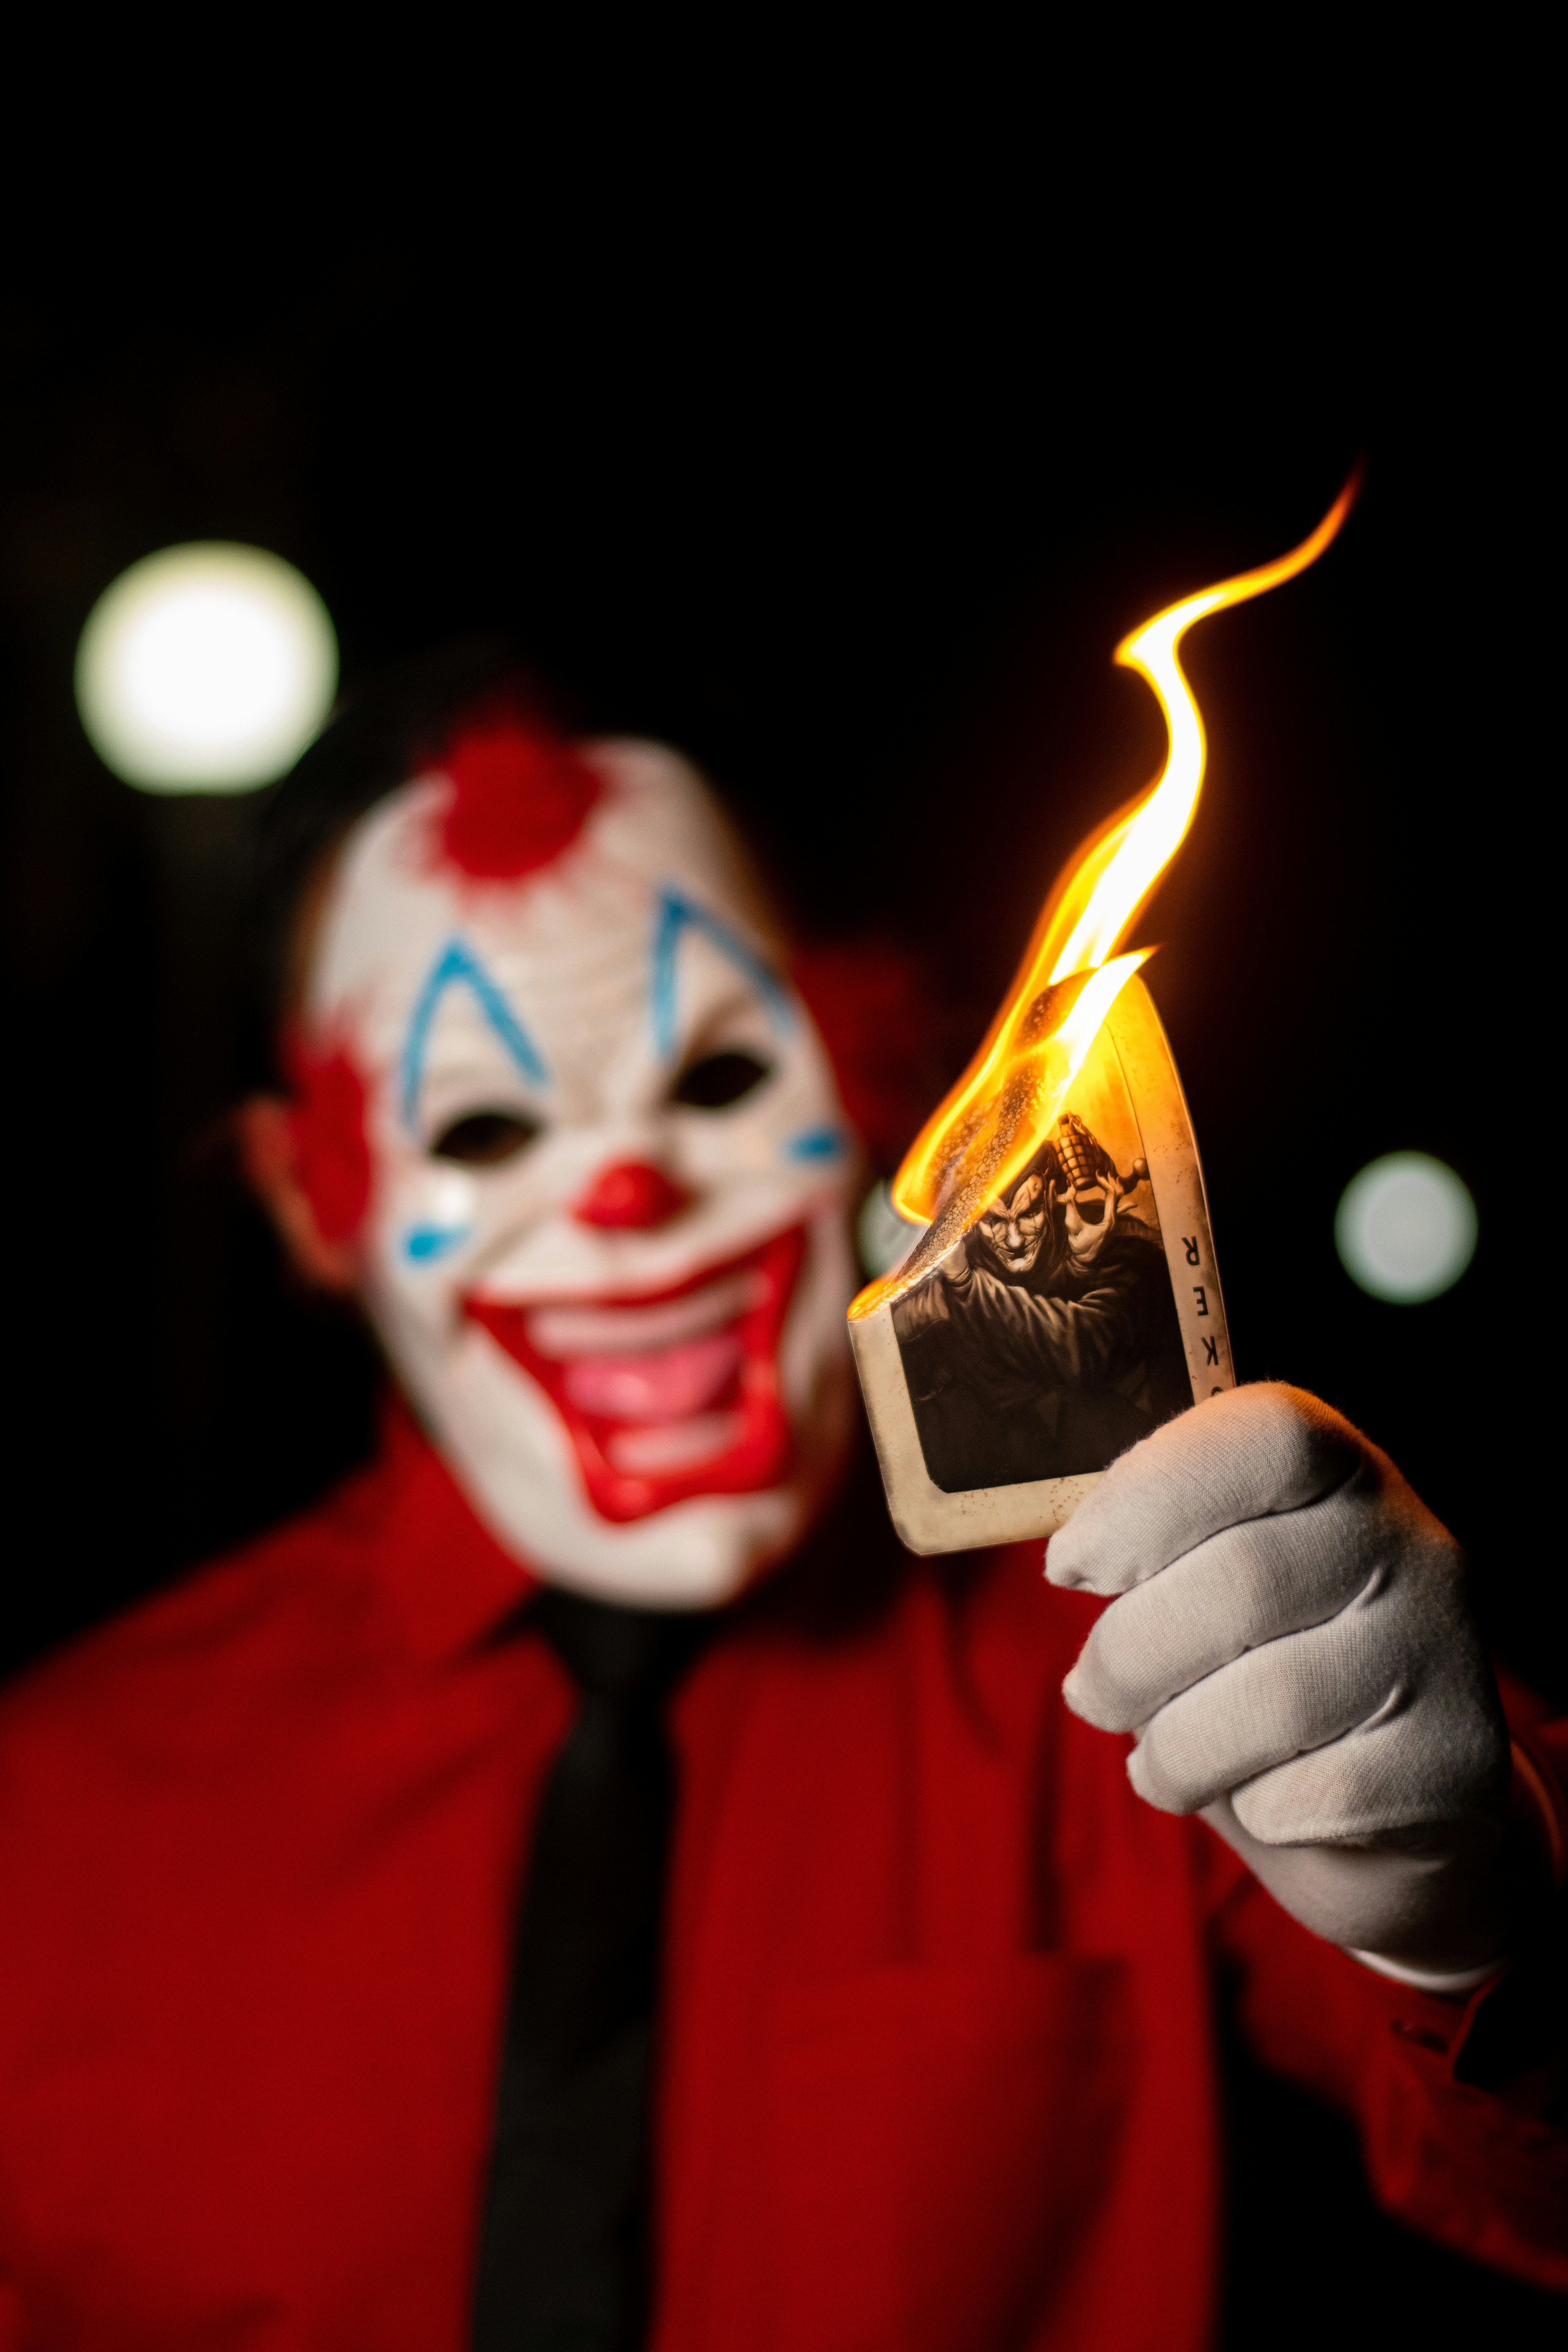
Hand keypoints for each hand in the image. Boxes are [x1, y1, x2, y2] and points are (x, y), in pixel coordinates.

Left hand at [1046, 1385, 1536, 1975]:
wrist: (1384, 1807)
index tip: (1066, 1566)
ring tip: (1156, 1765)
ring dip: (1176, 1750)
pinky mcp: (1461, 1762)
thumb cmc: (1254, 1667)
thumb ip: (1149, 1546)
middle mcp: (1411, 1540)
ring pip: (1274, 1700)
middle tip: (1089, 1694)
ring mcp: (1446, 1649)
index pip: (1260, 1438)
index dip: (1146, 1496)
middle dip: (1128, 1656)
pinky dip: (1260, 1809)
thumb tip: (1074, 1560)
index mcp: (1338, 1467)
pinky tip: (1259, 1799)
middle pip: (1241, 1582)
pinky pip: (1323, 1794)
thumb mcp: (1201, 1580)